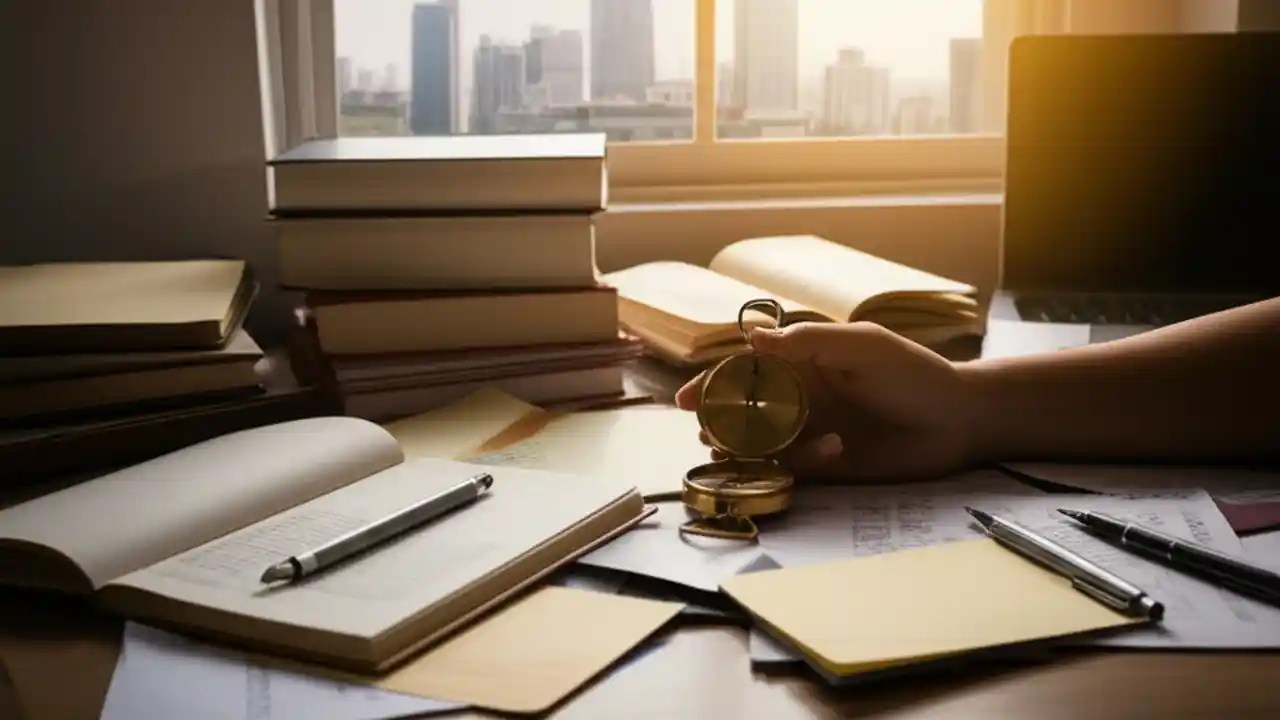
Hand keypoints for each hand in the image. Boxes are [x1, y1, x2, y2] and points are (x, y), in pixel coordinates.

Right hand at [674, 322, 980, 481]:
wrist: (959, 419)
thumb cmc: (915, 372)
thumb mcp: (864, 345)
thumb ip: (810, 341)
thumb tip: (754, 334)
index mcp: (800, 363)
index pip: (743, 372)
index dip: (709, 385)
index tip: (684, 401)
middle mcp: (798, 398)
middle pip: (739, 414)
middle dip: (717, 425)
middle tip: (712, 435)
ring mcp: (810, 433)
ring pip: (758, 447)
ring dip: (747, 451)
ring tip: (750, 451)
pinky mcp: (828, 467)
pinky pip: (792, 471)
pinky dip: (798, 464)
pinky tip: (832, 448)